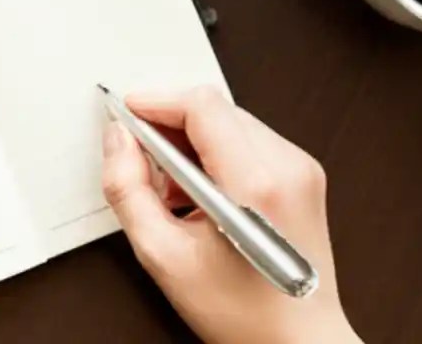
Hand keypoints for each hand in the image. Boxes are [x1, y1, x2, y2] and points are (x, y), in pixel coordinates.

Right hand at [101, 88, 361, 343]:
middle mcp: (287, 168)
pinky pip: (249, 141)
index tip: (127, 113)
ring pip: (231, 122)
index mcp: (255, 184)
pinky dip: (216, 155)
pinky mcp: (302, 176)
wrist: (297, 342)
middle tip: (142, 158)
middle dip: (171, 125)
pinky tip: (201, 193)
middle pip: (216, 110)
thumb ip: (128, 190)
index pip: (202, 106)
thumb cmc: (242, 313)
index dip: (157, 102)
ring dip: (192, 142)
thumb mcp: (163, 255)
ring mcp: (300, 170)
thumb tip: (118, 142)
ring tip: (173, 188)